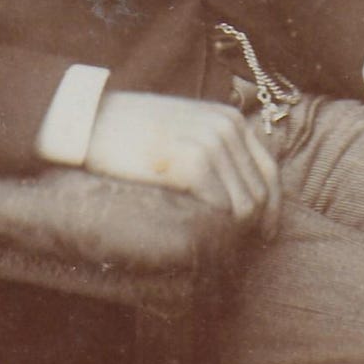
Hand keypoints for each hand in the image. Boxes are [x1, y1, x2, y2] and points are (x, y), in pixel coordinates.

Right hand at [86, 90, 281, 239]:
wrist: (92, 121)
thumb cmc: (132, 130)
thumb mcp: (185, 127)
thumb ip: (214, 147)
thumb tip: (235, 191)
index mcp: (228, 118)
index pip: (269, 170)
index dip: (271, 207)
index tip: (264, 232)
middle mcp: (227, 128)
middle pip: (260, 192)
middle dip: (252, 224)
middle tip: (234, 246)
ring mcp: (212, 144)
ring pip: (245, 205)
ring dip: (232, 229)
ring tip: (213, 242)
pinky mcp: (194, 163)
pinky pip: (221, 208)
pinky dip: (215, 226)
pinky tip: (198, 232)